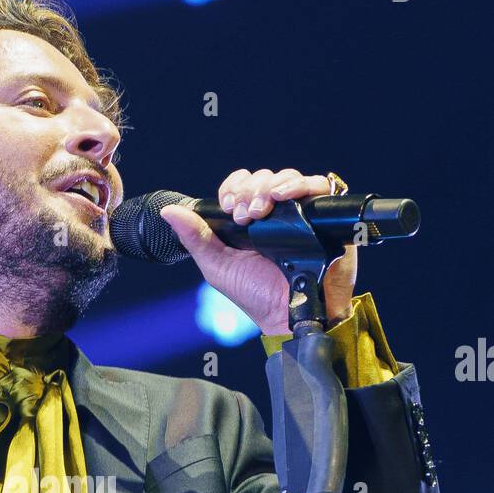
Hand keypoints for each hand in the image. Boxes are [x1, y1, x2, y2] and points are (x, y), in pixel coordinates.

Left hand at [159, 168, 357, 336]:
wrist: (289, 315)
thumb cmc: (255, 296)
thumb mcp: (217, 266)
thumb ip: (195, 238)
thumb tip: (169, 211)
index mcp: (250, 222)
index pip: (242, 186)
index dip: (234, 187)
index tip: (228, 206)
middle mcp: (276, 214)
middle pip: (264, 178)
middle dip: (249, 190)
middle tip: (244, 216)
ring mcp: (301, 214)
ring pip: (287, 178)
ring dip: (269, 187)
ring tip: (260, 211)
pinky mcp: (324, 217)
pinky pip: (317, 186)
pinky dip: (300, 185)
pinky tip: (284, 197)